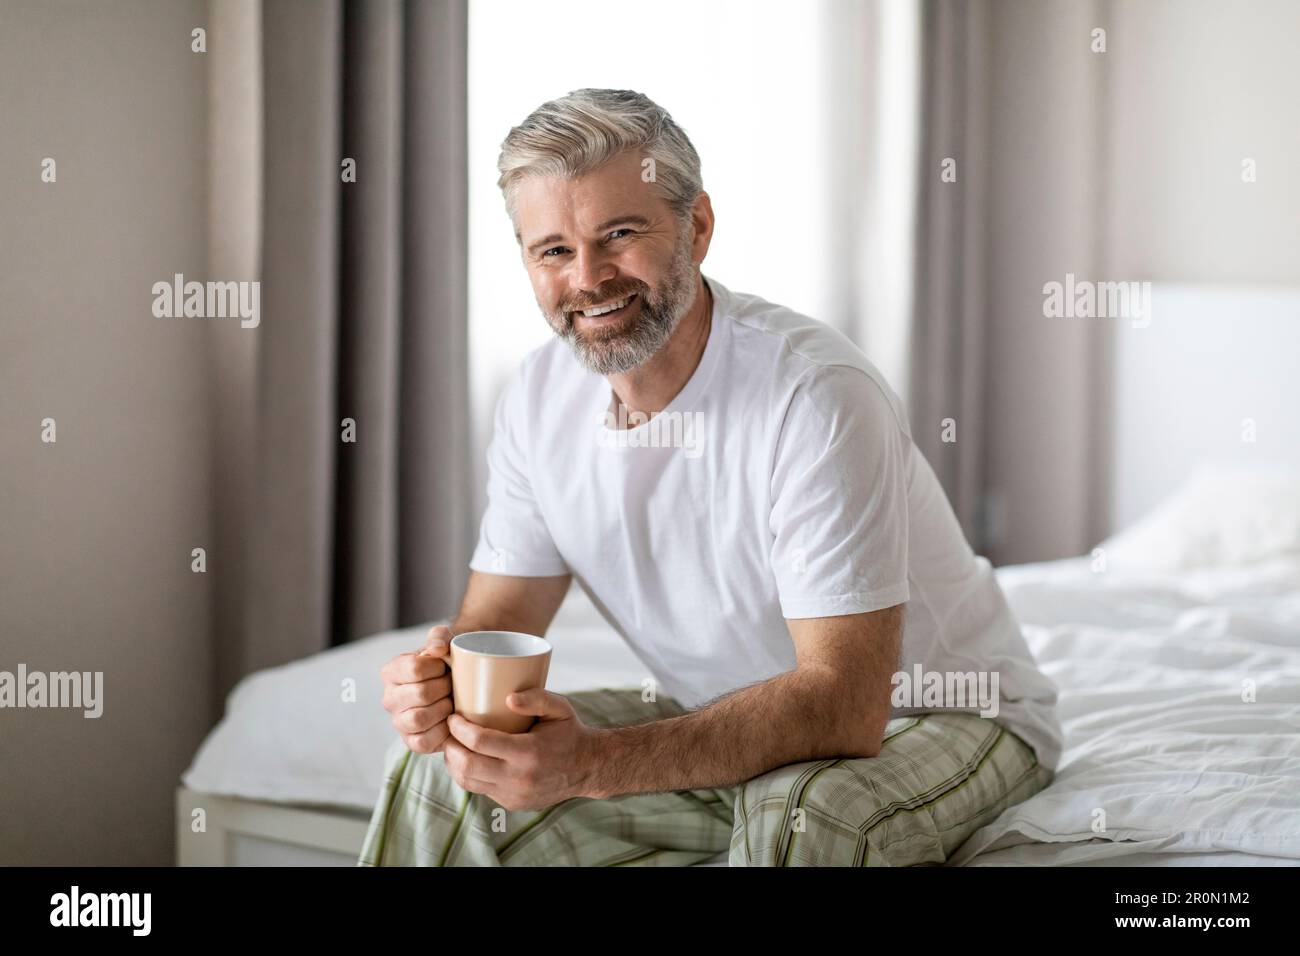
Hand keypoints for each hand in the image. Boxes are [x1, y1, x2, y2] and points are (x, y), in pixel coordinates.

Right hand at [380, 625, 453, 753]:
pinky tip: (450, 721)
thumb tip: (437, 648)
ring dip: (444, 709)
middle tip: (453, 685)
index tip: (445, 666)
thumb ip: (439, 636)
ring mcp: (398, 722)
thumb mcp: (444, 642)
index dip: (437, 667)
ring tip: (452, 702)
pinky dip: (442, 732)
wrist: (458, 684)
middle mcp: (389, 698)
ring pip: (419, 719)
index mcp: (391, 672)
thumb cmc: (448, 663)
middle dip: (445, 688)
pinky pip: (423, 742)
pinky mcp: (411, 742)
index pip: (414, 669)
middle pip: (421, 694)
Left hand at [443, 689, 600, 811]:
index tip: (454, 716)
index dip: (459, 729)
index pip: (480, 742)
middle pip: (467, 766)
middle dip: (450, 747)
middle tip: (449, 731)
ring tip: (454, 745)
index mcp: (529, 753)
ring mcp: (514, 795)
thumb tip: (507, 698)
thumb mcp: (560, 708)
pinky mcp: (511, 803)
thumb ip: (536, 698)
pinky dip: (468, 774)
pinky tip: (468, 759)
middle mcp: (519, 778)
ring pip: (468, 782)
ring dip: (455, 763)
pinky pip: (479, 789)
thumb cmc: (570, 732)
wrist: (588, 768)